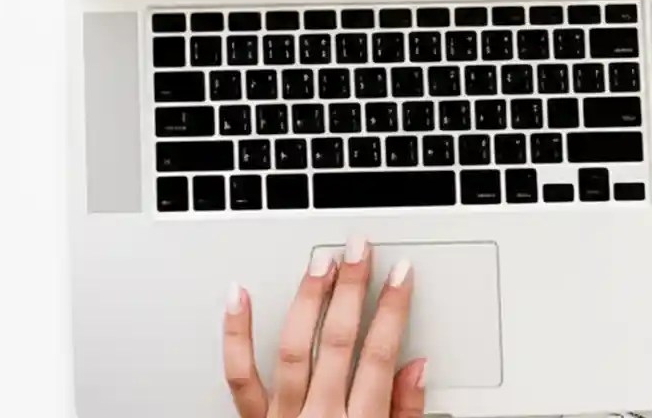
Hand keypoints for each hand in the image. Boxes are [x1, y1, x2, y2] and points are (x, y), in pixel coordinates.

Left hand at [222, 238, 425, 417]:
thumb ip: (406, 413)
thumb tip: (417, 367)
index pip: (380, 354)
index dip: (393, 308)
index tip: (401, 274)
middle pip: (339, 341)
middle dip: (352, 289)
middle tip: (359, 249)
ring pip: (294, 348)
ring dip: (307, 300)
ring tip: (320, 264)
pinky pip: (239, 375)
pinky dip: (235, 333)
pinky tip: (237, 295)